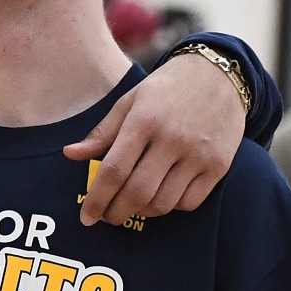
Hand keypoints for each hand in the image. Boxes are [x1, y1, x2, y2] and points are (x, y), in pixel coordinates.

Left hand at [64, 50, 243, 225]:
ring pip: (163, 203)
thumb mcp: (130, 101)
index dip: (97, 200)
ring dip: (142, 212)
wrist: (220, 74)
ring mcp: (199, 154)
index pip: (113, 171)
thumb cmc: (167, 89)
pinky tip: (161, 196)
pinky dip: (171, 207)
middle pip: (137, 193)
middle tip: (107, 217)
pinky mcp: (219, 165)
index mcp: (144, 121)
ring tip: (133, 205)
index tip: (86, 217)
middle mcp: (172, 139)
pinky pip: (190, 202)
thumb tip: (70, 154)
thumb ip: (102, 132)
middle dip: (116, 213)